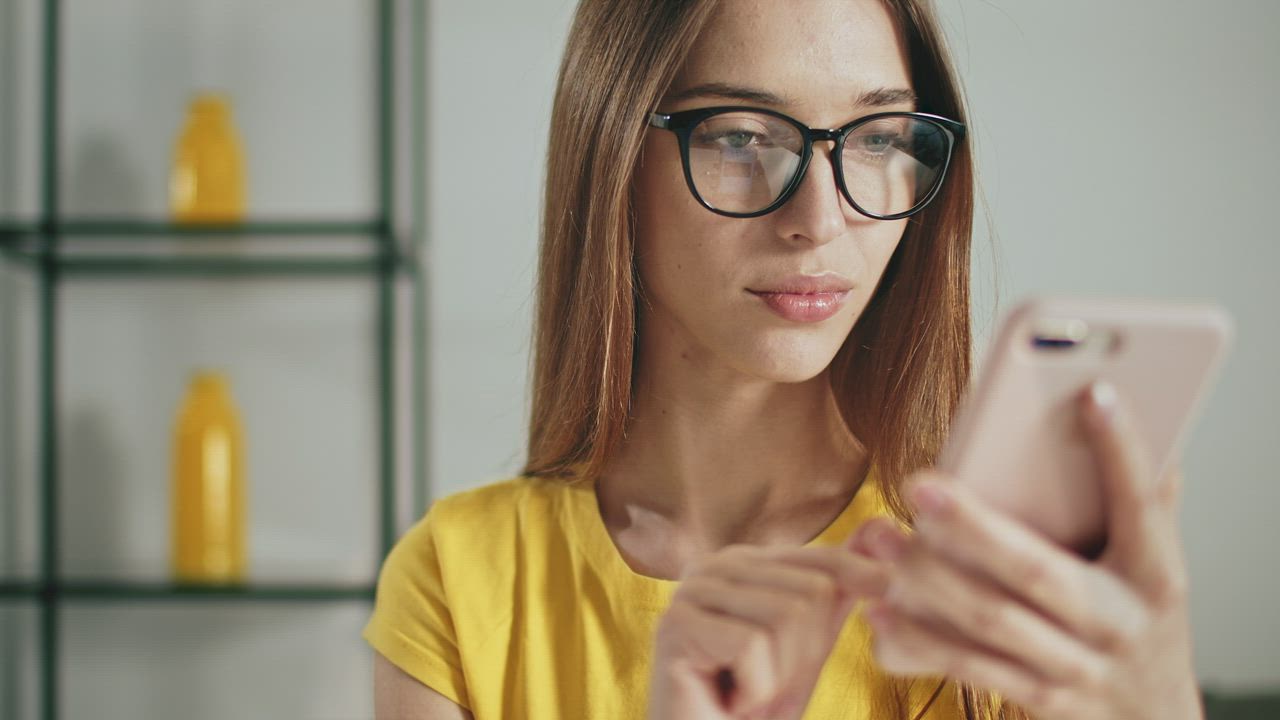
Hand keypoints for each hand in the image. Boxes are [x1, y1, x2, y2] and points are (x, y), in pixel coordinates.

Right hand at [647, 531, 889, 719]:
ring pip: (785, 617)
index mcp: (744, 563)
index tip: (886, 588)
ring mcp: (690, 591)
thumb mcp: (809, 643)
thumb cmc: (756, 706)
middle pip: (811, 592)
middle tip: (768, 684)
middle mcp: (713, 566)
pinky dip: (754, 690)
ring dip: (778, 678)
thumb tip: (883, 526)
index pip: (821, 560)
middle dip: (803, 657)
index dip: (858, 581)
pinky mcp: (675, 624)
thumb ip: (837, 587)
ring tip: (747, 693)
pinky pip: (752, 645)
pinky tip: (728, 700)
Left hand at [855, 382, 1203, 719]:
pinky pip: (970, 667)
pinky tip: (878, 609)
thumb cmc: (1142, 615)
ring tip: (879, 536)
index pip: (1141, 505)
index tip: (1093, 393)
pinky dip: (921, 639)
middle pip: (1038, 571)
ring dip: (927, 580)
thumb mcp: (1155, 563)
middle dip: (975, 528)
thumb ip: (1142, 499)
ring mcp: (1078, 667)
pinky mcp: (1039, 698)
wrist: (1156, 718)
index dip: (1122, 452)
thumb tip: (1117, 407)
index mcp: (1156, 575)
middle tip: (917, 484)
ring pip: (992, 621)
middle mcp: (1119, 623)